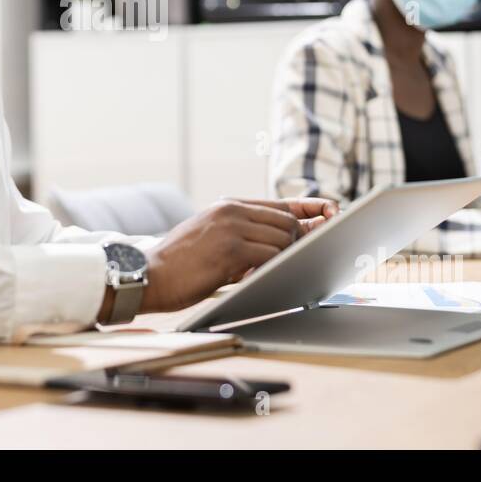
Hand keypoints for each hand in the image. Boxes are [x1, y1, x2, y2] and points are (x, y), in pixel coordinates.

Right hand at [141, 197, 337, 312]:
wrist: (150, 275)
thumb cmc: (179, 264)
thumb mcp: (210, 238)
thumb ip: (240, 235)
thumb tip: (276, 245)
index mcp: (227, 206)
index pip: (278, 204)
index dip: (309, 208)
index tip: (331, 210)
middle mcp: (231, 210)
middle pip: (286, 221)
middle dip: (304, 239)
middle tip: (313, 255)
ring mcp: (231, 227)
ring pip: (282, 238)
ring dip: (289, 257)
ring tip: (287, 270)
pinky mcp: (231, 248)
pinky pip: (271, 256)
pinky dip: (276, 268)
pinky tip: (272, 277)